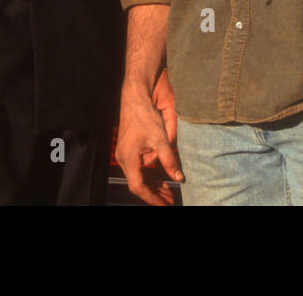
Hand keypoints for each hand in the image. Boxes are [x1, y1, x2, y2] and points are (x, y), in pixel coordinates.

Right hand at [116, 70, 182, 205]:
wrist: (135, 98)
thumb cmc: (146, 116)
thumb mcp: (160, 139)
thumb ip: (169, 160)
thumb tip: (179, 178)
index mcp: (128, 159)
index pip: (139, 187)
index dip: (152, 198)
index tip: (164, 204)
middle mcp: (123, 159)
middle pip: (138, 184)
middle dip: (154, 193)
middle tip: (170, 200)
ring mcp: (124, 154)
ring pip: (138, 176)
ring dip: (152, 185)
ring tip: (168, 192)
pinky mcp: (128, 149)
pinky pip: (138, 167)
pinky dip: (149, 174)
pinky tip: (161, 178)